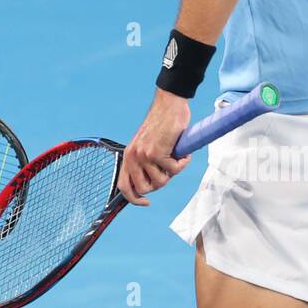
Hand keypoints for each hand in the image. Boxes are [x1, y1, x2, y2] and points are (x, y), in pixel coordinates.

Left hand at [117, 88, 192, 205]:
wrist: (169, 104)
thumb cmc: (162, 125)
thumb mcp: (147, 145)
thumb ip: (145, 163)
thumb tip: (150, 184)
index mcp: (128, 156)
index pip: (124, 186)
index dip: (134, 199)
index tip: (146, 203)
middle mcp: (132, 157)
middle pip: (144, 189)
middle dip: (160, 183)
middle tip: (168, 169)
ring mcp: (143, 155)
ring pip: (161, 182)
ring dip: (173, 172)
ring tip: (175, 157)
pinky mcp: (157, 152)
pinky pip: (174, 170)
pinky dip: (183, 163)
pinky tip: (183, 152)